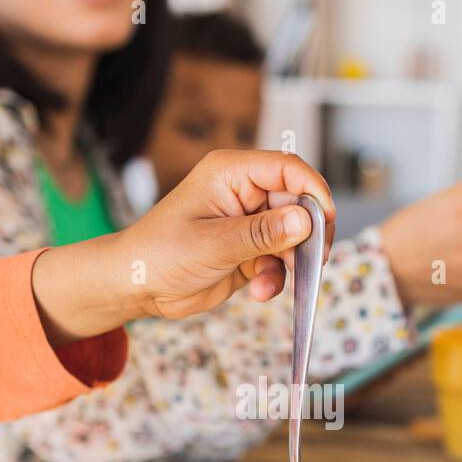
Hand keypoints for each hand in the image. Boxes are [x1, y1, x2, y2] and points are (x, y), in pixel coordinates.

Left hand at [32, 150, 334, 341]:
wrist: (136, 286)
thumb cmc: (159, 254)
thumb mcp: (213, 244)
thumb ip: (262, 233)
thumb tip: (306, 221)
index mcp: (232, 173)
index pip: (288, 169)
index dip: (313, 191)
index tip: (325, 222)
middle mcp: (245, 193)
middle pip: (298, 204)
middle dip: (306, 235)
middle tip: (311, 261)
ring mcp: (249, 223)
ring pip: (293, 237)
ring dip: (290, 263)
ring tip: (269, 283)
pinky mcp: (250, 251)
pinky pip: (279, 261)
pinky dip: (275, 278)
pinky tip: (258, 292)